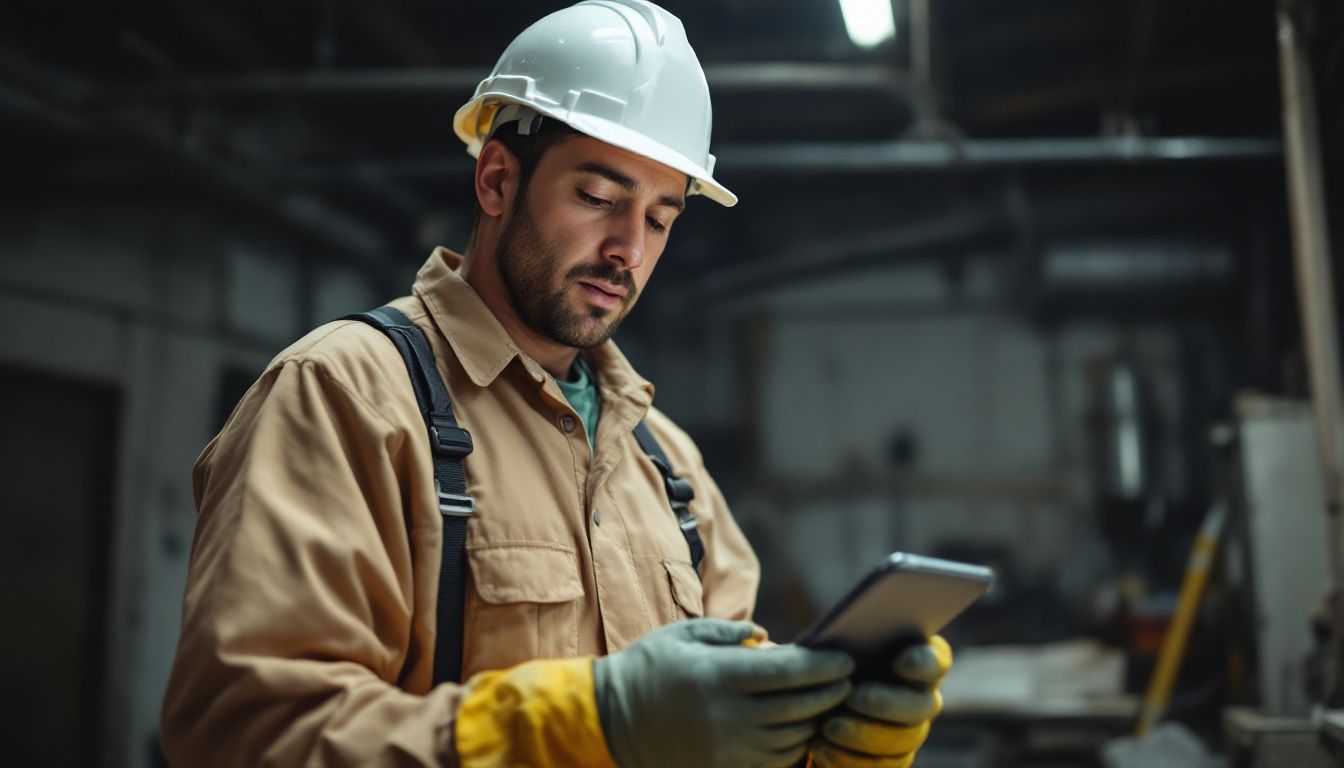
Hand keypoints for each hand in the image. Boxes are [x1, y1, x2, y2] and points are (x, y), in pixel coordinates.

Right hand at [594, 619, 854, 767]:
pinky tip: (799, 729)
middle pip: (800, 706)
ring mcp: (728, 749)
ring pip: (793, 738)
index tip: (845, 658)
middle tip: (848, 679)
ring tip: (827, 703)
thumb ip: (730, 632)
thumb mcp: (684, 634)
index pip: (790, 671)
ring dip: (817, 720)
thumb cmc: (649, 668)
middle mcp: (728, 715)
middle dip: (831, 692)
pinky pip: (775, 762)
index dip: (825, 665)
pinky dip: (795, 746)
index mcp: (719, 675)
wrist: (611, 721)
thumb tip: (770, 638)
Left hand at [810, 636, 952, 767]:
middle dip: (887, 703)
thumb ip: (852, 641)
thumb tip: (848, 633)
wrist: (817, 705)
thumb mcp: (837, 648)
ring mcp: (911, 732)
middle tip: (853, 697)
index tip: (902, 661)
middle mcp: (922, 698)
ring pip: (903, 741)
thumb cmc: (832, 665)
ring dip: (863, 734)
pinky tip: (823, 747)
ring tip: (828, 726)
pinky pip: (882, 766)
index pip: (935, 661)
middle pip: (921, 706)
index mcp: (918, 661)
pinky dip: (849, 759)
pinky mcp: (893, 760)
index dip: (924, 662)